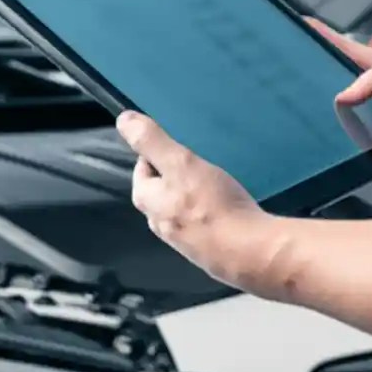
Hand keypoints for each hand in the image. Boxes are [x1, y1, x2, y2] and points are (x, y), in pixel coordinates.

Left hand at [116, 111, 290, 298]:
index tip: (178, 146)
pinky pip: (202, 224)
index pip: (142, 169)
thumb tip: (123, 119)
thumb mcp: (180, 163)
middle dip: (176, 175)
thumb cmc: (211, 205)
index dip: (157, 153)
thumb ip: (152, 141)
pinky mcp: (205, 251)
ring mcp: (182, 241)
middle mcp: (158, 224)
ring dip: (193, 195)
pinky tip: (227, 208)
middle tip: (198, 163)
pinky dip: (209, 213)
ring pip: (181, 209)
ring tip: (215, 183)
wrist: (248, 252)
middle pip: (161, 191)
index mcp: (146, 201)